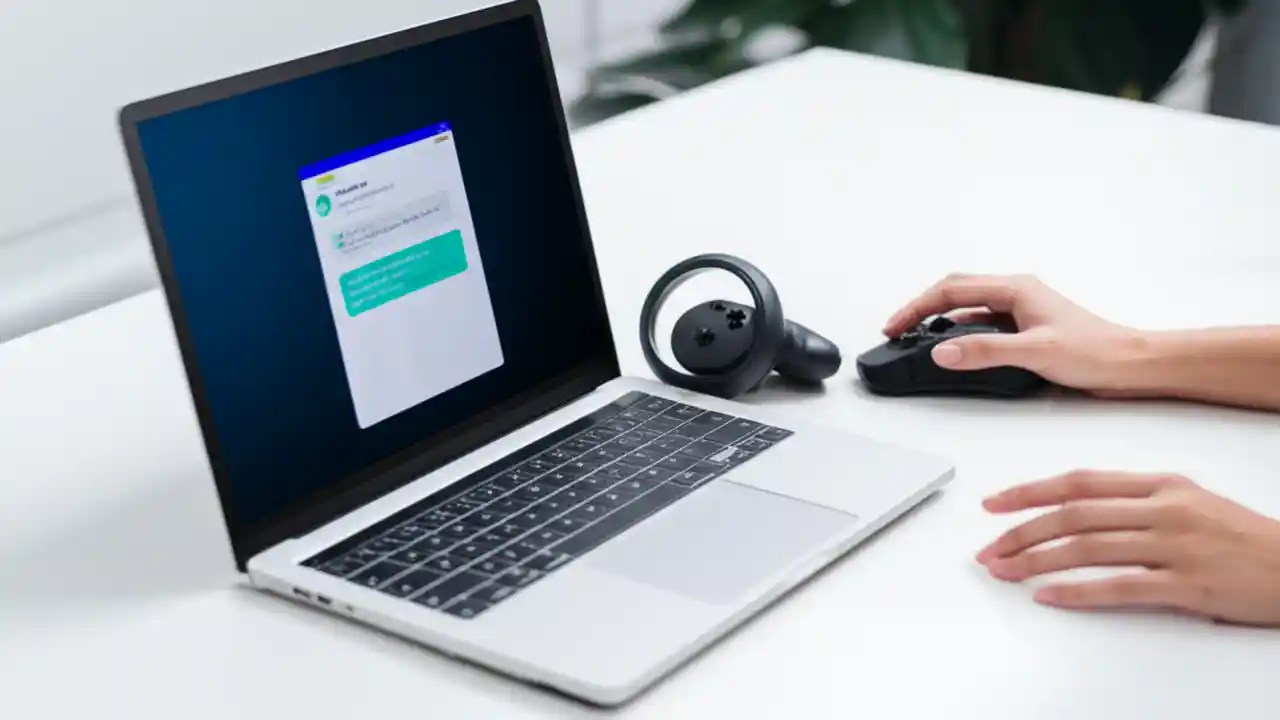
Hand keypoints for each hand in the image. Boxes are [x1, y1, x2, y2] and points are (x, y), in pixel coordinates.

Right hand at [882, 273, 1145, 395]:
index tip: (894, 326)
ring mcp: (1022, 312)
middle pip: (955, 292)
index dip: (916, 307)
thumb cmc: (1097, 351)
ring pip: (968, 309)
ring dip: (940, 322)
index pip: (951, 291)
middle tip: (897, 329)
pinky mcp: (1027, 331)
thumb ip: (985, 351)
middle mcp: (1016, 294)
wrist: (1133, 365)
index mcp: (1016, 288)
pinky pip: (983, 326)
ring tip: (917, 340)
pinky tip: (955, 352)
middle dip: (921, 308)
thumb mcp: (1035, 351)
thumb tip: (941, 351)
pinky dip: (961, 335)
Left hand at [976, 470, 1279, 626]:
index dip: (1030, 492)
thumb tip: (1077, 505)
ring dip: (1038, 560)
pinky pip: (1119, 587)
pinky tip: (1049, 596)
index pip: (1079, 482)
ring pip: (1088, 548)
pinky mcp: (1186, 584)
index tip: (995, 503)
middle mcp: (1163, 508)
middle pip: (1074, 515)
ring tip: (1006, 571)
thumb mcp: (1188, 499)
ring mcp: (1174, 545)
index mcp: (1160, 484)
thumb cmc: (1240, 536)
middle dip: (1023, 531)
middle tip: (990, 546)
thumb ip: (1135, 498)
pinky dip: (1078, 592)